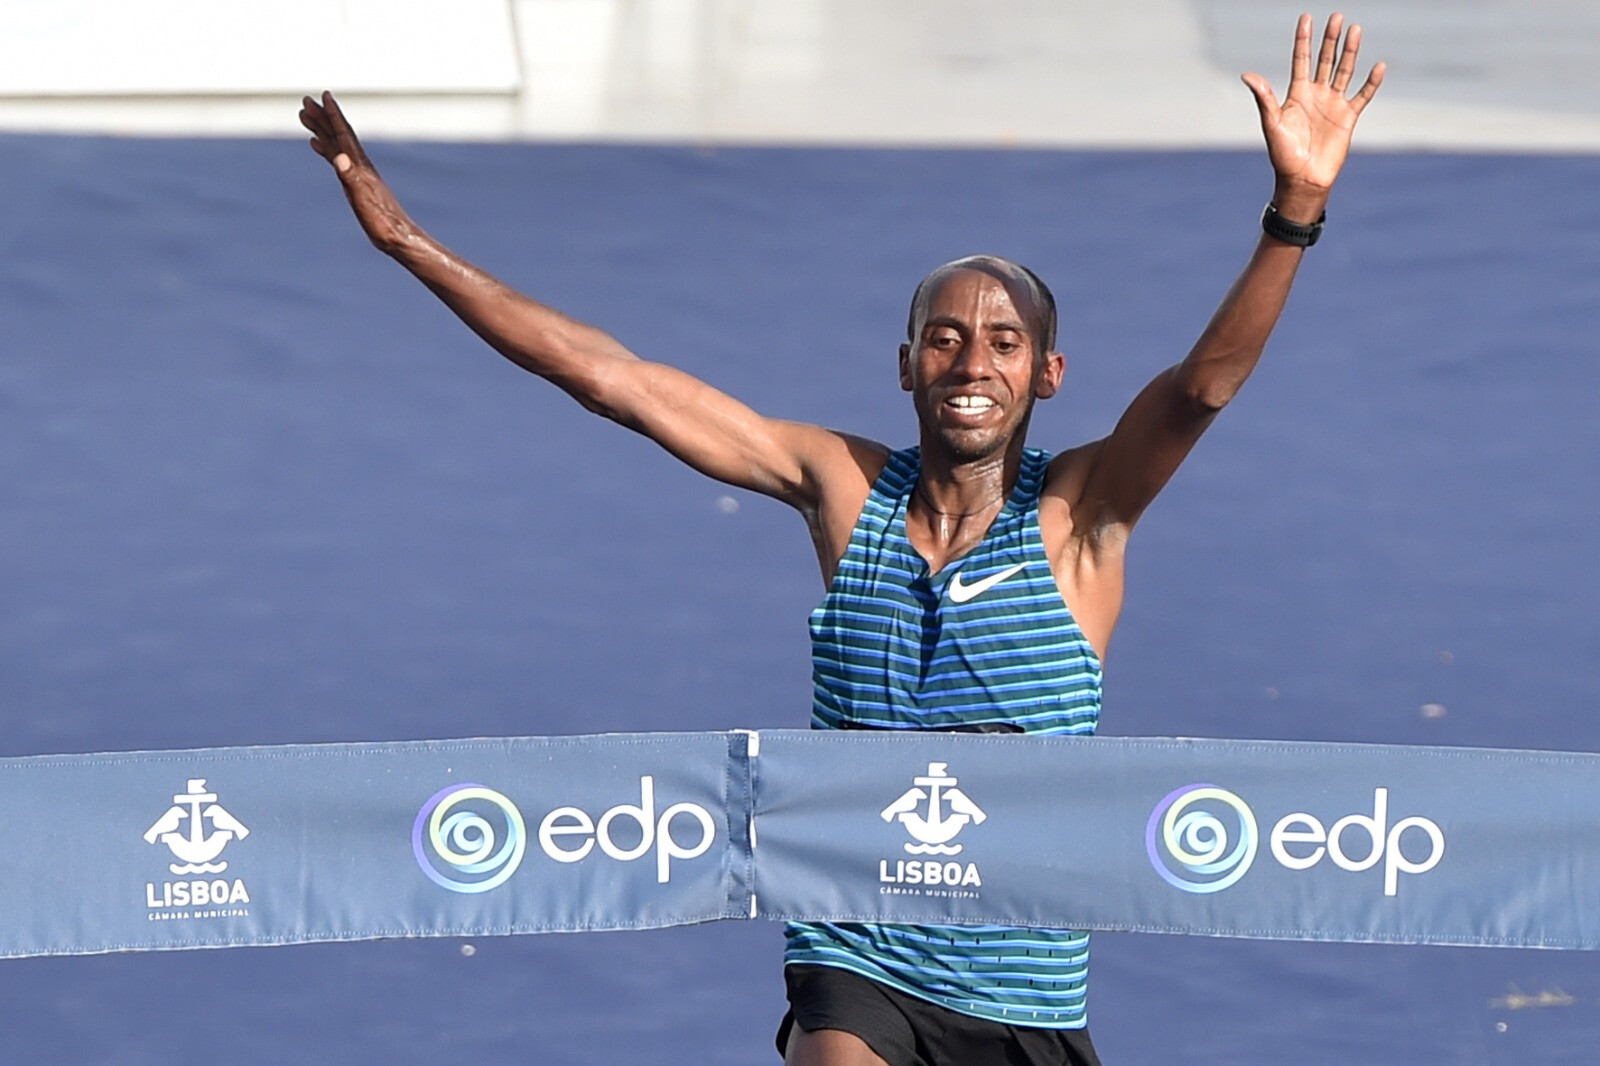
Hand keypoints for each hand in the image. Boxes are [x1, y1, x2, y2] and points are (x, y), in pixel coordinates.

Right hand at [299, 91, 416, 254]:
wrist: (397, 237)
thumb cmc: (381, 222)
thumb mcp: (363, 201)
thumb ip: (351, 179)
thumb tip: (339, 157)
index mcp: (359, 167)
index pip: (344, 135)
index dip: (333, 115)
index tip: (324, 95)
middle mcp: (359, 166)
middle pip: (338, 135)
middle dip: (323, 117)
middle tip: (306, 100)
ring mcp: (358, 174)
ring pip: (336, 145)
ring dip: (322, 129)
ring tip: (306, 117)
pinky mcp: (357, 184)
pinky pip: (338, 160)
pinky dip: (327, 149)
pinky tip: (319, 145)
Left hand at [1241, 13, 1384, 216]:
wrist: (1303, 179)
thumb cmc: (1283, 154)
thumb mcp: (1272, 124)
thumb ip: (1264, 98)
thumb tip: (1247, 75)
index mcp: (1296, 94)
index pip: (1301, 60)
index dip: (1303, 40)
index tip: (1306, 18)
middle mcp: (1316, 95)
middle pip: (1324, 60)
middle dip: (1330, 39)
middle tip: (1337, 16)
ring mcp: (1333, 104)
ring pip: (1344, 71)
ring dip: (1350, 52)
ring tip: (1355, 30)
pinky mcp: (1348, 117)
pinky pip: (1362, 95)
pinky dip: (1371, 82)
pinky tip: (1378, 66)